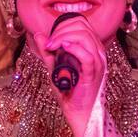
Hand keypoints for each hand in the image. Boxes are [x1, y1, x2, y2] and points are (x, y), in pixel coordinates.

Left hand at [32, 14, 106, 136]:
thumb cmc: (71, 92)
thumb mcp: (56, 67)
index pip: (82, 23)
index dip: (63, 24)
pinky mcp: (93, 74)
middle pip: (82, 26)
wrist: (79, 113)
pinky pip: (87, 55)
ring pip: (85, 36)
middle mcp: (98, 52)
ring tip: (52, 46)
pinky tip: (62, 49)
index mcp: (92, 48)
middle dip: (61, 30)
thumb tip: (39, 35)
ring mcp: (98, 63)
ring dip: (64, 37)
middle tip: (49, 43)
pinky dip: (74, 48)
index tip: (50, 38)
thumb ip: (48, 52)